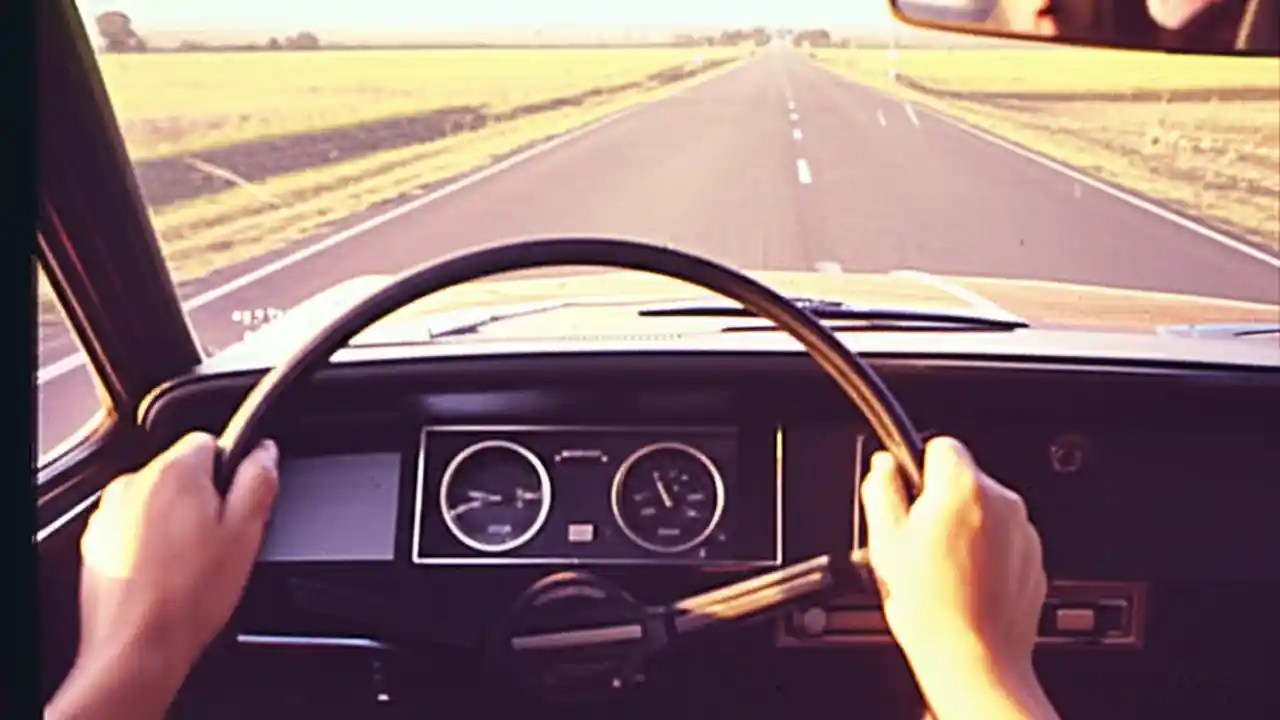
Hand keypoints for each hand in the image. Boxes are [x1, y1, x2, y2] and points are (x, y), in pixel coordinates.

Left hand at [47, 432, 279, 719]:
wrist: (138, 647)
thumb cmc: (190, 596)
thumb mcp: (246, 532)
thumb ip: (259, 481)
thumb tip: (265, 451)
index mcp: (175, 472)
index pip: (208, 440)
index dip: (231, 471)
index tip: (237, 502)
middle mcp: (134, 484)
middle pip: (182, 472)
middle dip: (203, 499)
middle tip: (220, 540)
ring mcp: (109, 514)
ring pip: (157, 501)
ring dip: (176, 522)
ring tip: (192, 564)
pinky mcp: (96, 542)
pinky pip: (133, 527)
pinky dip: (150, 543)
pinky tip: (166, 575)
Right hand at [860, 437, 1054, 718]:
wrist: (974, 659)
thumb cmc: (929, 606)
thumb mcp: (885, 541)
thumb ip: (881, 489)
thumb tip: (883, 466)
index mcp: (963, 486)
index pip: (941, 444)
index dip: (918, 469)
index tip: (909, 496)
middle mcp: (1003, 501)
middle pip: (964, 478)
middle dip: (941, 501)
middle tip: (919, 542)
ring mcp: (1023, 531)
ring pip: (985, 510)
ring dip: (965, 528)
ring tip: (942, 569)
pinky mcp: (1035, 559)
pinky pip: (1004, 540)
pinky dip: (986, 553)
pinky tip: (964, 583)